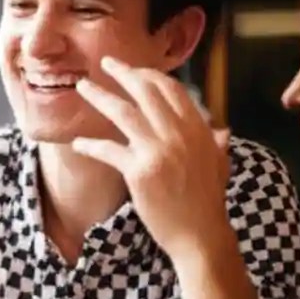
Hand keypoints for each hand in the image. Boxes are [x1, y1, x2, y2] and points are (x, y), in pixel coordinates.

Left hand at [72, 56, 233, 263]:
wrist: (200, 236)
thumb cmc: (207, 204)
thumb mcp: (218, 167)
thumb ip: (215, 145)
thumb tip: (222, 130)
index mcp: (198, 129)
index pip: (172, 90)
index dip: (150, 76)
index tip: (133, 70)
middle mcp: (179, 134)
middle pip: (146, 92)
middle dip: (123, 73)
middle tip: (104, 63)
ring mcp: (158, 151)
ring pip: (123, 113)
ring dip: (99, 96)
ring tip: (82, 88)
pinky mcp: (139, 171)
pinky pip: (108, 150)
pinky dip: (90, 145)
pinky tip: (77, 143)